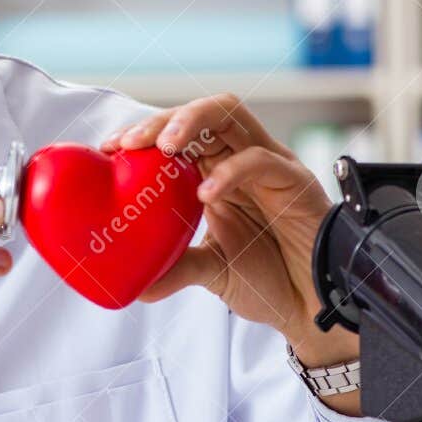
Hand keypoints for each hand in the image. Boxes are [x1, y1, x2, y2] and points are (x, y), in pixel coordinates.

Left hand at [103, 94, 362, 414]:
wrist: (312, 308)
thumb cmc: (269, 279)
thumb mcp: (210, 270)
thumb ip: (172, 268)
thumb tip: (132, 284)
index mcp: (220, 171)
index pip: (180, 132)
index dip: (144, 132)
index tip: (109, 148)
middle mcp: (243, 160)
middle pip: (203, 113)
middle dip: (162, 119)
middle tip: (130, 144)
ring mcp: (271, 165)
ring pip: (231, 116)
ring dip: (191, 122)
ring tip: (163, 147)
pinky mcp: (295, 181)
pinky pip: (261, 160)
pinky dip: (230, 172)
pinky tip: (206, 193)